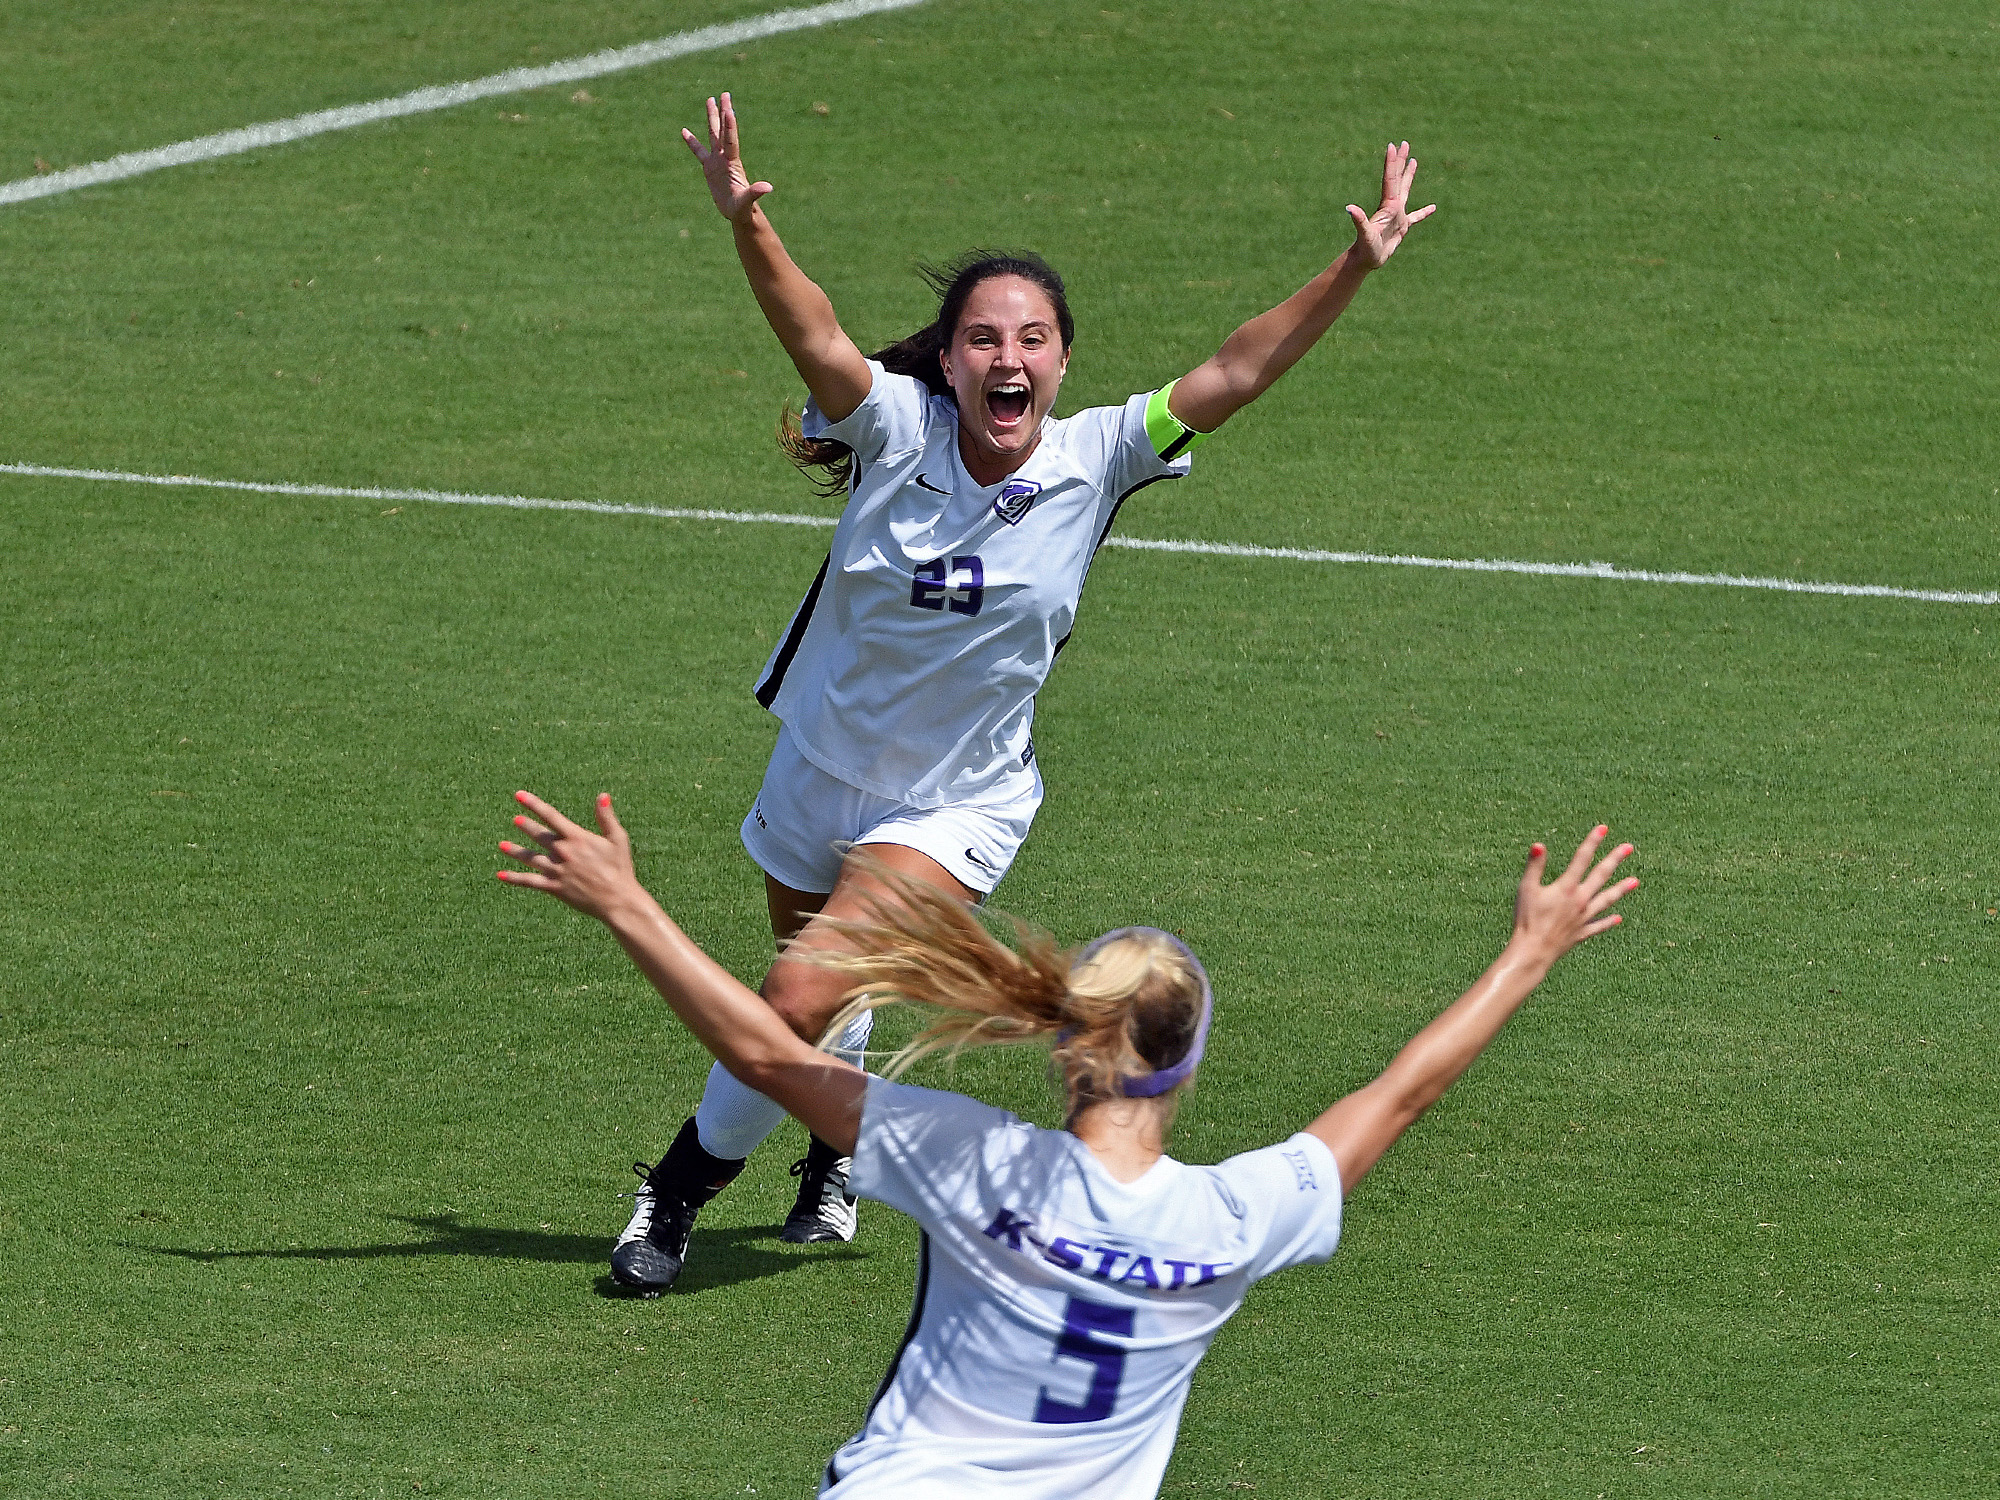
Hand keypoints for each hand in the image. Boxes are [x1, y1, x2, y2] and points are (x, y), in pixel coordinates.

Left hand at [498, 790, 643, 922]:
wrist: (617, 899)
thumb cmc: (620, 868)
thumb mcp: (618, 839)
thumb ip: (606, 817)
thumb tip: (602, 795)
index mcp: (577, 838)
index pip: (550, 816)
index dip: (533, 804)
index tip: (519, 795)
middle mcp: (563, 852)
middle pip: (538, 836)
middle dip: (526, 826)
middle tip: (516, 820)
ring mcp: (556, 871)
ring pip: (530, 858)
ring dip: (515, 851)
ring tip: (502, 845)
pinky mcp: (554, 888)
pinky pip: (529, 882)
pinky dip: (514, 879)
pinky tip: (501, 875)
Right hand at [682, 92, 772, 223]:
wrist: (738, 213)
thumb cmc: (743, 208)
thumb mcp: (747, 200)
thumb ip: (756, 192)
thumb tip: (769, 188)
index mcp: (732, 163)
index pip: (730, 140)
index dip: (730, 126)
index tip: (729, 109)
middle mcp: (725, 157)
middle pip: (723, 130)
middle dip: (723, 112)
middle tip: (724, 94)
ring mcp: (717, 161)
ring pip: (713, 134)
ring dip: (712, 117)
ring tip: (710, 99)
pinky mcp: (709, 168)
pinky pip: (698, 151)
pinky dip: (692, 142)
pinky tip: (684, 131)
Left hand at [1345, 141, 1436, 269]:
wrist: (1365, 261)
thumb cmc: (1365, 248)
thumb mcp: (1364, 233)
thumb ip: (1359, 220)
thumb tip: (1349, 208)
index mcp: (1387, 206)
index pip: (1390, 179)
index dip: (1392, 163)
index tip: (1393, 146)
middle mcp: (1392, 206)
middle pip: (1398, 179)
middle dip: (1401, 161)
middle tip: (1404, 143)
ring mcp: (1397, 216)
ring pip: (1405, 190)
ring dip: (1409, 175)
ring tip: (1413, 161)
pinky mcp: (1402, 228)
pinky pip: (1416, 217)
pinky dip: (1424, 212)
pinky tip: (1432, 208)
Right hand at [1510, 825, 1636, 963]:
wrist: (1533, 951)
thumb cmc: (1527, 919)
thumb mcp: (1526, 889)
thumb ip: (1535, 866)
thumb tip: (1539, 845)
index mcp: (1566, 887)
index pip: (1582, 859)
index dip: (1592, 842)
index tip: (1603, 829)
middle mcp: (1580, 900)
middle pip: (1601, 875)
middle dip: (1614, 859)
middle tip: (1628, 847)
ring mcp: (1583, 917)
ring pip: (1607, 900)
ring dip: (1621, 889)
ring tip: (1635, 881)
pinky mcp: (1582, 933)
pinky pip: (1598, 926)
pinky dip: (1608, 922)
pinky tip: (1618, 918)